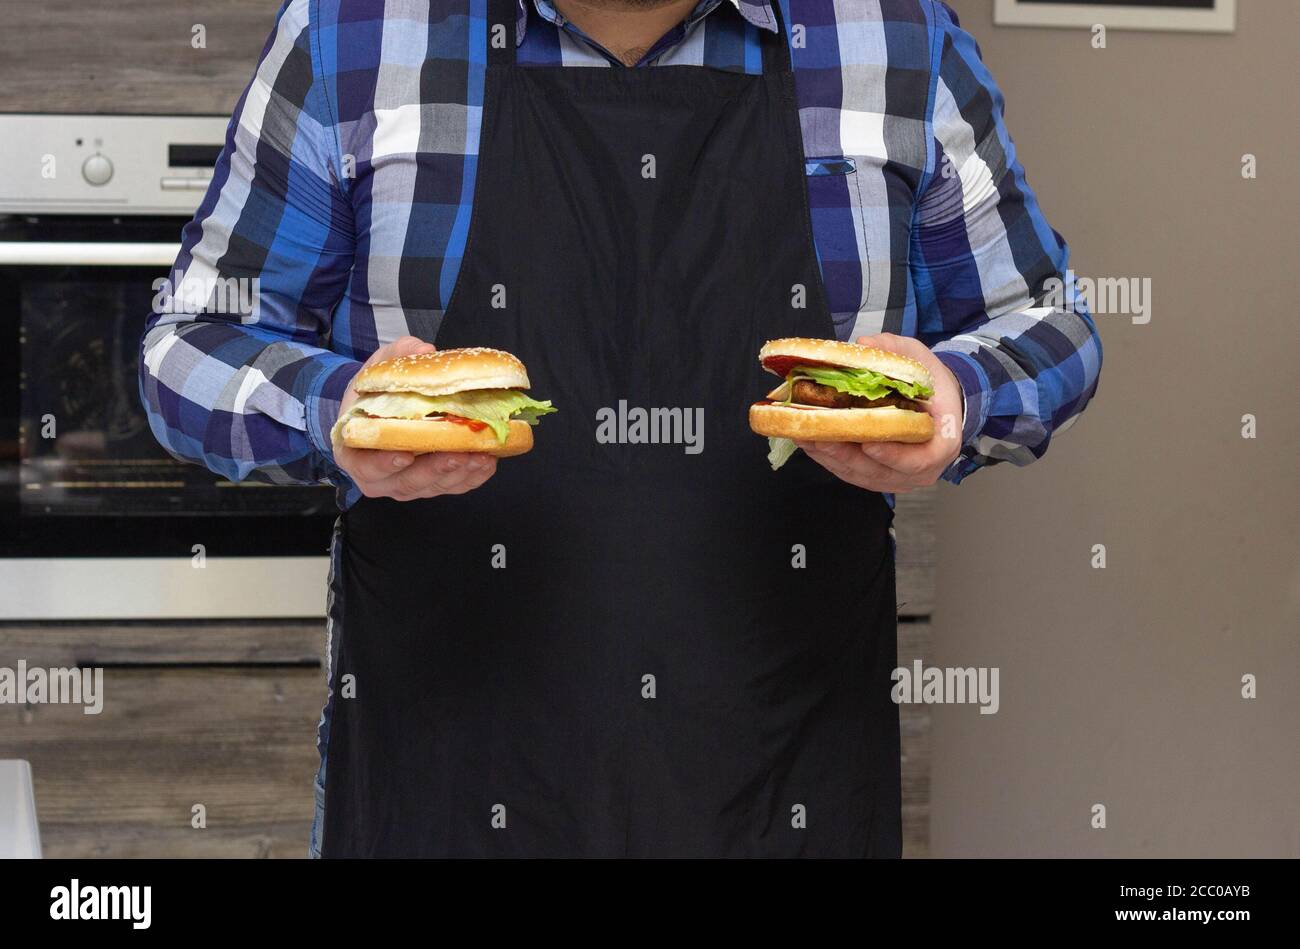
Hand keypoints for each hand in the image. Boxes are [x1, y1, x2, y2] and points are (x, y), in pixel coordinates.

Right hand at [332, 335, 498, 499]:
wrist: (380, 411)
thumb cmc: (375, 393)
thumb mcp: (378, 368)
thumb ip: (396, 356)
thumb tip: (425, 349)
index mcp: (355, 453)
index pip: (367, 466)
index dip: (384, 463)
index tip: (405, 454)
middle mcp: (380, 477)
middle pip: (408, 482)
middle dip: (436, 469)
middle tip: (459, 453)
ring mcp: (407, 485)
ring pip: (434, 487)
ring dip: (460, 473)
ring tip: (482, 454)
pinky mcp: (432, 486)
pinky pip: (453, 487)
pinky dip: (472, 477)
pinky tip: (488, 461)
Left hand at [795, 333, 962, 493]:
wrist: (935, 404)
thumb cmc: (930, 384)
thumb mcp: (919, 358)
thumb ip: (895, 349)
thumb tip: (864, 343)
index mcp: (943, 443)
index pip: (920, 460)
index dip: (893, 455)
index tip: (868, 444)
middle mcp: (922, 470)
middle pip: (881, 471)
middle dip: (846, 455)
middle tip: (819, 435)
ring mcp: (898, 477)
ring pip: (861, 475)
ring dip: (830, 458)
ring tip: (806, 436)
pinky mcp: (877, 478)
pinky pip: (851, 474)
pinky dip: (829, 460)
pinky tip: (810, 442)